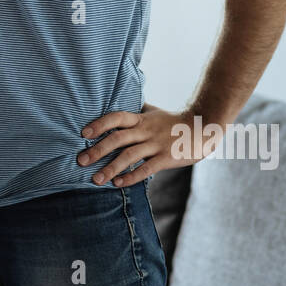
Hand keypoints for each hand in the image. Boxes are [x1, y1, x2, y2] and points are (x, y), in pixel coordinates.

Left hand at [76, 104, 222, 186]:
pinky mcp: (167, 158)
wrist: (204, 126)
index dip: (99, 124)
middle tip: (81, 161)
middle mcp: (146, 130)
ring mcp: (156, 144)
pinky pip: (146, 169)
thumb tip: (118, 102)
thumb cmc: (174, 121)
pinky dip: (131, 177)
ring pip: (129, 156)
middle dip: (97, 150)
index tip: (83, 134)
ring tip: (96, 179)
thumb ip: (136, 110)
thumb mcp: (154, 112)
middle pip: (118, 138)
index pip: (116, 117)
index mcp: (141, 118)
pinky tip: (118, 184)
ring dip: (110, 168)